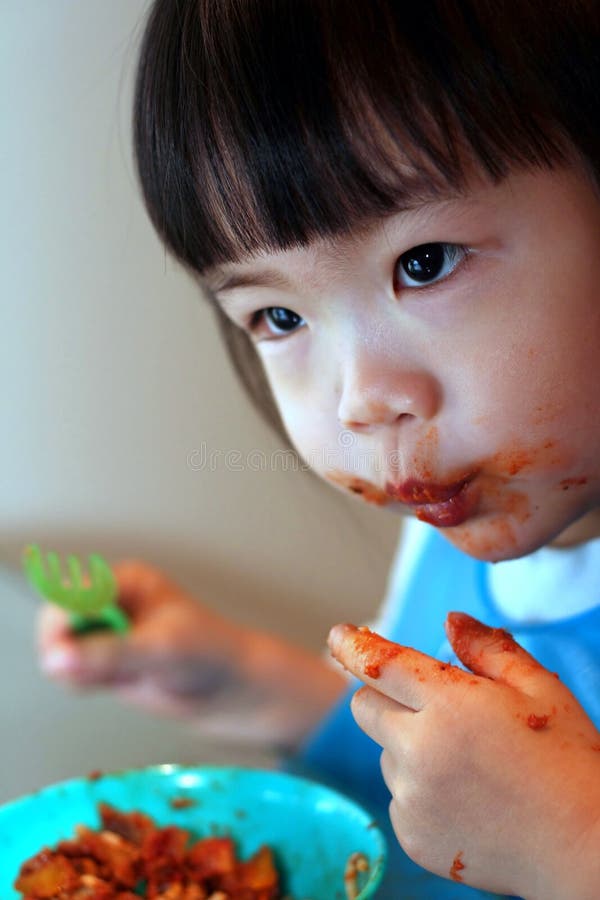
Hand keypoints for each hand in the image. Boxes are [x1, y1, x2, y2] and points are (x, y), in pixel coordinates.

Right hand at [37, 559, 345, 746]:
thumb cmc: (209, 653)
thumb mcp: (159, 649)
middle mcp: (111, 604)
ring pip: (59, 649)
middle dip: (66, 649)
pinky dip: (81, 682)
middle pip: (57, 620)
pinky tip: (113, 683)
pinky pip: (70, 672)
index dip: (63, 622)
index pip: (73, 592)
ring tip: (114, 676)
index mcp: (125, 582)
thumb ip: (107, 654)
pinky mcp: (103, 662)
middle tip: (92, 671)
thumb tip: (58, 658)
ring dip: (75, 668)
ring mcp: (106, 634)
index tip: (65, 650)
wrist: (229, 687)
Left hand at [328, 614, 599, 899]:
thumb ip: (488, 649)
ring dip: (407, 746)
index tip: (338, 634)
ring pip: (385, 753)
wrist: (583, 851)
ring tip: (468, 763)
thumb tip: (449, 620)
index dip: (352, 644)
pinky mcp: (412, 835)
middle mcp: (419, 751)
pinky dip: (419, 790)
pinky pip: (398, 797)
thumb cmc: (566, 760)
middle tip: (427, 704)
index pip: (379, 663)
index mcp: (449, 705)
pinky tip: (465, 797)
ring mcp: (412, 797)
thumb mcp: (539, 688)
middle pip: (365, 706)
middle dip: (383, 695)